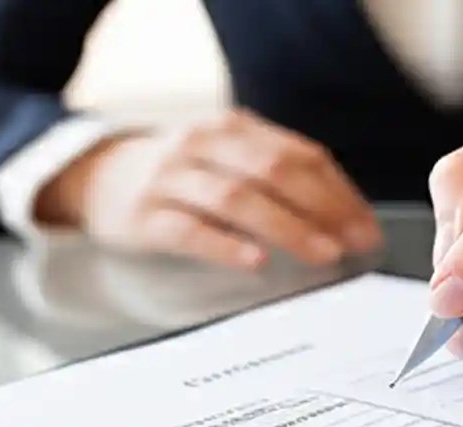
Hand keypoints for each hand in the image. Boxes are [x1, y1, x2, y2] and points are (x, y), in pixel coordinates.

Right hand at [35, 109, 381, 269]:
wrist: (97, 178)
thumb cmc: (178, 176)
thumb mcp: (223, 158)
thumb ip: (273, 177)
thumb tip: (342, 219)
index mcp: (233, 128)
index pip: (299, 155)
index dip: (338, 192)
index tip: (366, 229)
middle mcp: (202, 144)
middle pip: (273, 171)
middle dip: (322, 209)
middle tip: (352, 244)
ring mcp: (171, 179)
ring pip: (238, 200)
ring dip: (287, 228)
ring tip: (321, 255)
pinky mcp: (145, 217)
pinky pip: (191, 231)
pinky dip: (227, 246)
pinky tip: (256, 263)